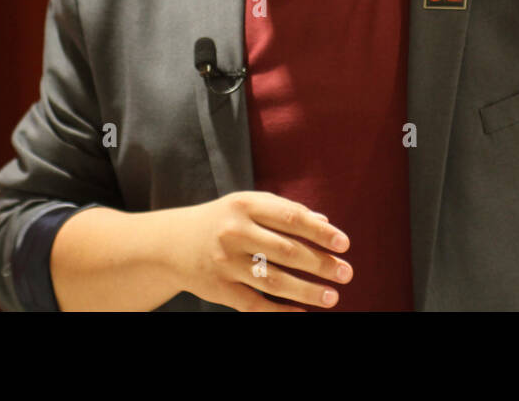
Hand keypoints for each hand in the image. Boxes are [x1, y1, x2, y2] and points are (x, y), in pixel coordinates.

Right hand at [159, 191, 352, 311]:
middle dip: (320, 264)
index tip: (344, 244)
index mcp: (245, 205)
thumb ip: (286, 211)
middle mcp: (234, 232)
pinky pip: (255, 304)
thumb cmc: (223, 220)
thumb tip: (326, 225)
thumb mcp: (249, 204)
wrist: (172, 243)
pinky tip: (303, 313)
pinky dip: (281, 311)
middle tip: (346, 273)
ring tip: (332, 297)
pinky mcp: (219, 289)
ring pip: (273, 280)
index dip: (320, 233)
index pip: (292, 218)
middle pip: (286, 251)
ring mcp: (225, 262)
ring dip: (307, 291)